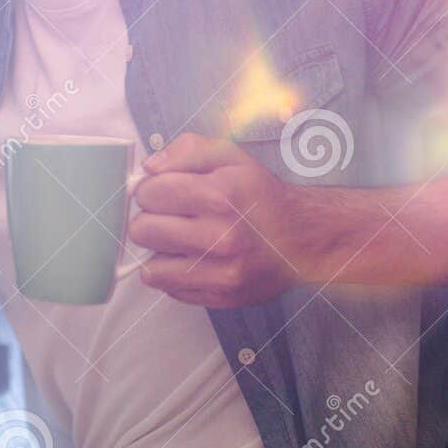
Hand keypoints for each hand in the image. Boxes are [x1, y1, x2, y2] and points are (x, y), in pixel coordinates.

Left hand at [128, 132, 332, 308]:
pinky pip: (170, 290)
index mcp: (219, 196)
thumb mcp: (230, 156)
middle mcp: (220, 237)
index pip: (149, 194)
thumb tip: (149, 168)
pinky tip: (196, 260)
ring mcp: (221, 273)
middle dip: (150, 221)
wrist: (305, 237)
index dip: (150, 191)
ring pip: (151, 269)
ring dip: (160, 253)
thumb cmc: (262, 196)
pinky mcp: (222, 297)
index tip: (162, 193)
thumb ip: (186, 151)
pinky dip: (175, 275)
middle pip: (142, 232)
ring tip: (182, 241)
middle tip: (171, 218)